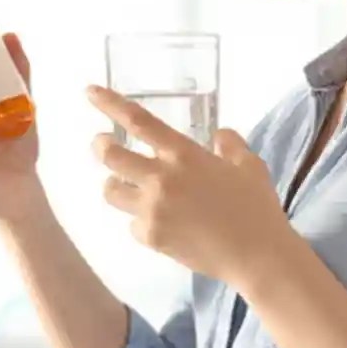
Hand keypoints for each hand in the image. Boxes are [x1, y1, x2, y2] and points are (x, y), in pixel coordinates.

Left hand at [86, 85, 292, 286]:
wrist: (256, 256)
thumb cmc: (256, 208)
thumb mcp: (249, 166)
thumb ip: (230, 145)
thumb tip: (219, 136)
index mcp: (184, 154)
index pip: (138, 121)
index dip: (110, 103)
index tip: (89, 92)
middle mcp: (161, 178)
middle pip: (110, 156)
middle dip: (100, 146)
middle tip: (102, 143)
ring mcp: (152, 209)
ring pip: (110, 191)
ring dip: (115, 184)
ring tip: (126, 185)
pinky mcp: (150, 236)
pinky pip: (131, 223)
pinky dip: (139, 220)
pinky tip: (158, 222)